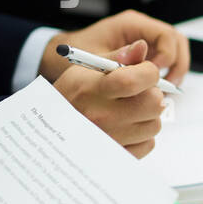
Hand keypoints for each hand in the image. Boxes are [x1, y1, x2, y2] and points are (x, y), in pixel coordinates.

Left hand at [41, 9, 190, 85]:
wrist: (61, 56)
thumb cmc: (76, 54)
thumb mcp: (95, 58)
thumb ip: (117, 57)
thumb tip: (141, 52)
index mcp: (131, 23)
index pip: (166, 35)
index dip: (166, 56)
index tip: (154, 75)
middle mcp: (141, 29)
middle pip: (176, 41)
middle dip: (177, 64)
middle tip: (169, 85)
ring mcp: (145, 41)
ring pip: (176, 51)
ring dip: (175, 70)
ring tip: (166, 90)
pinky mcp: (145, 53)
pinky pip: (166, 60)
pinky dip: (167, 75)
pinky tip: (157, 90)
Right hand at [52, 40, 166, 157]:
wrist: (48, 130)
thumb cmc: (70, 95)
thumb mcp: (84, 70)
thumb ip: (116, 57)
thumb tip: (142, 47)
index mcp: (92, 91)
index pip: (133, 80)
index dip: (149, 72)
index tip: (146, 71)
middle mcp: (102, 117)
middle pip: (153, 103)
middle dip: (152, 93)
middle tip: (140, 92)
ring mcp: (111, 140)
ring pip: (154, 124)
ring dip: (148, 115)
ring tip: (129, 110)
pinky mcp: (117, 156)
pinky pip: (148, 144)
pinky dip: (143, 135)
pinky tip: (127, 127)